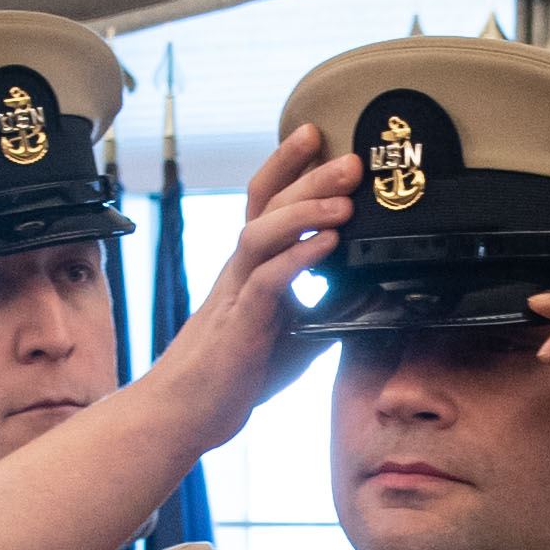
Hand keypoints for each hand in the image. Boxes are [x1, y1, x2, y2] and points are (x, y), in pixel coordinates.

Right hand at [139, 125, 357, 449]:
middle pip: (268, 205)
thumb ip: (322, 313)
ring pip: (263, 233)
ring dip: (306, 212)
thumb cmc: (232, 376)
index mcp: (250, 268)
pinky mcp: (239, 325)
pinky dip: (299, 259)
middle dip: (310, 176)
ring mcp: (236, 294)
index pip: (267, 202)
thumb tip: (366, 298)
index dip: (290, 165)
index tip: (319, 135)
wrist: (184, 414)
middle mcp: (240, 270)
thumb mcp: (292, 338)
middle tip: (351, 158)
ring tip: (346, 202)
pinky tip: (326, 245)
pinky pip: (267, 281)